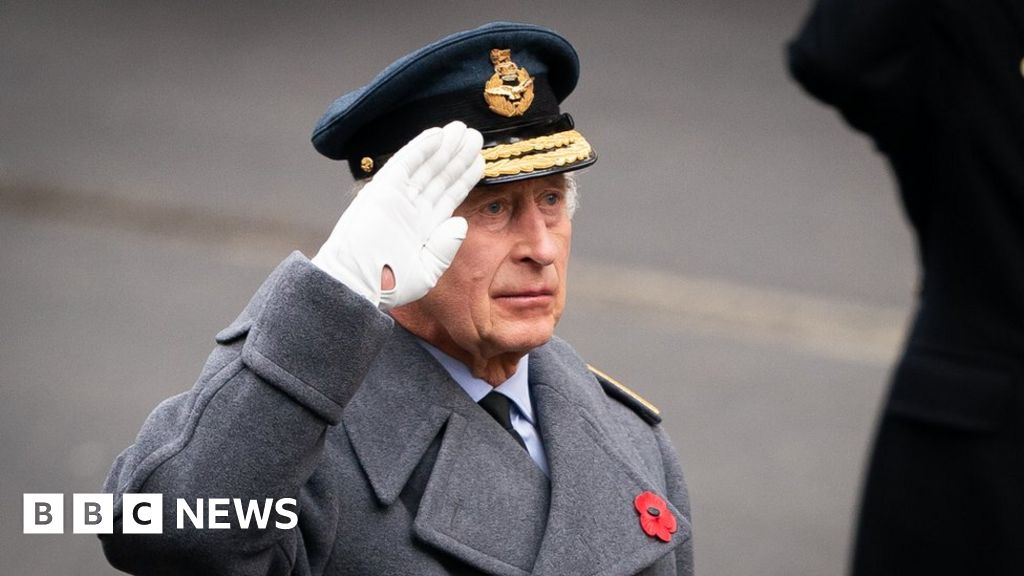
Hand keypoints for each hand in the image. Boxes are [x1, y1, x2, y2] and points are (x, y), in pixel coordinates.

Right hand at [312, 121, 484, 309]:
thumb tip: (461, 222)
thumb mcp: (427, 271)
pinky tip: (437, 135)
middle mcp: (412, 209)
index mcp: (424, 227)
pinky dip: (420, 148)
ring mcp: (397, 198)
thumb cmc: (388, 285)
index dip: (464, 177)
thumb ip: (445, 248)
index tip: (480, 161)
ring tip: (463, 130)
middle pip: (440, 177)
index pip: (449, 196)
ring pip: (426, 167)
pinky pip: (405, 164)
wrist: (358, 283)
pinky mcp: (383, 190)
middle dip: (457, 157)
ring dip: (444, 148)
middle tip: (475, 136)